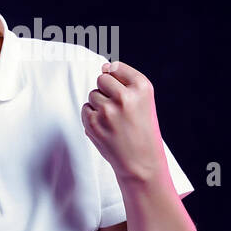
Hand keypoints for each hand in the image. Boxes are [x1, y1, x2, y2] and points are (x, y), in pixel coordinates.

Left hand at [81, 60, 166, 183]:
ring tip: (114, 121)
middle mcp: (125, 97)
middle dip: (106, 91)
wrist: (141, 163)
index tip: (125, 93)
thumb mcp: (145, 100)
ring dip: (100, 105)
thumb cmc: (143, 129)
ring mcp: (107, 110)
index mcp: (142, 87)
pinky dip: (93, 117)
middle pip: (101, 79)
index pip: (116, 67)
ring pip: (92, 95)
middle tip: (119, 109)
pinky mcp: (93, 123)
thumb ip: (125, 79)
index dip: (118, 80)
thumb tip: (104, 67)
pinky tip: (106, 128)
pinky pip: (86, 109)